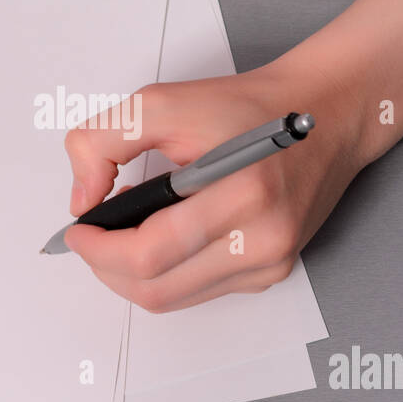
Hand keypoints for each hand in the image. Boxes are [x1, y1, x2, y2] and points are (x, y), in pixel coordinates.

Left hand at [61, 60, 365, 312]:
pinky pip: (199, 291)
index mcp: (242, 194)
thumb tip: (82, 198)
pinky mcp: (272, 272)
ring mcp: (270, 263)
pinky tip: (160, 237)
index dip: (99, 249)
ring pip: (174, 298)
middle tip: (92, 236)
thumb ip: (104, 141)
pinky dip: (167, 273)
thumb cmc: (251, 107)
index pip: (148, 254)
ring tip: (124, 231)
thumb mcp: (164, 103)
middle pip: (156, 288)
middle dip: (107, 267)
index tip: (77, 230)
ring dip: (133, 274)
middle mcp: (262, 240)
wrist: (325, 115)